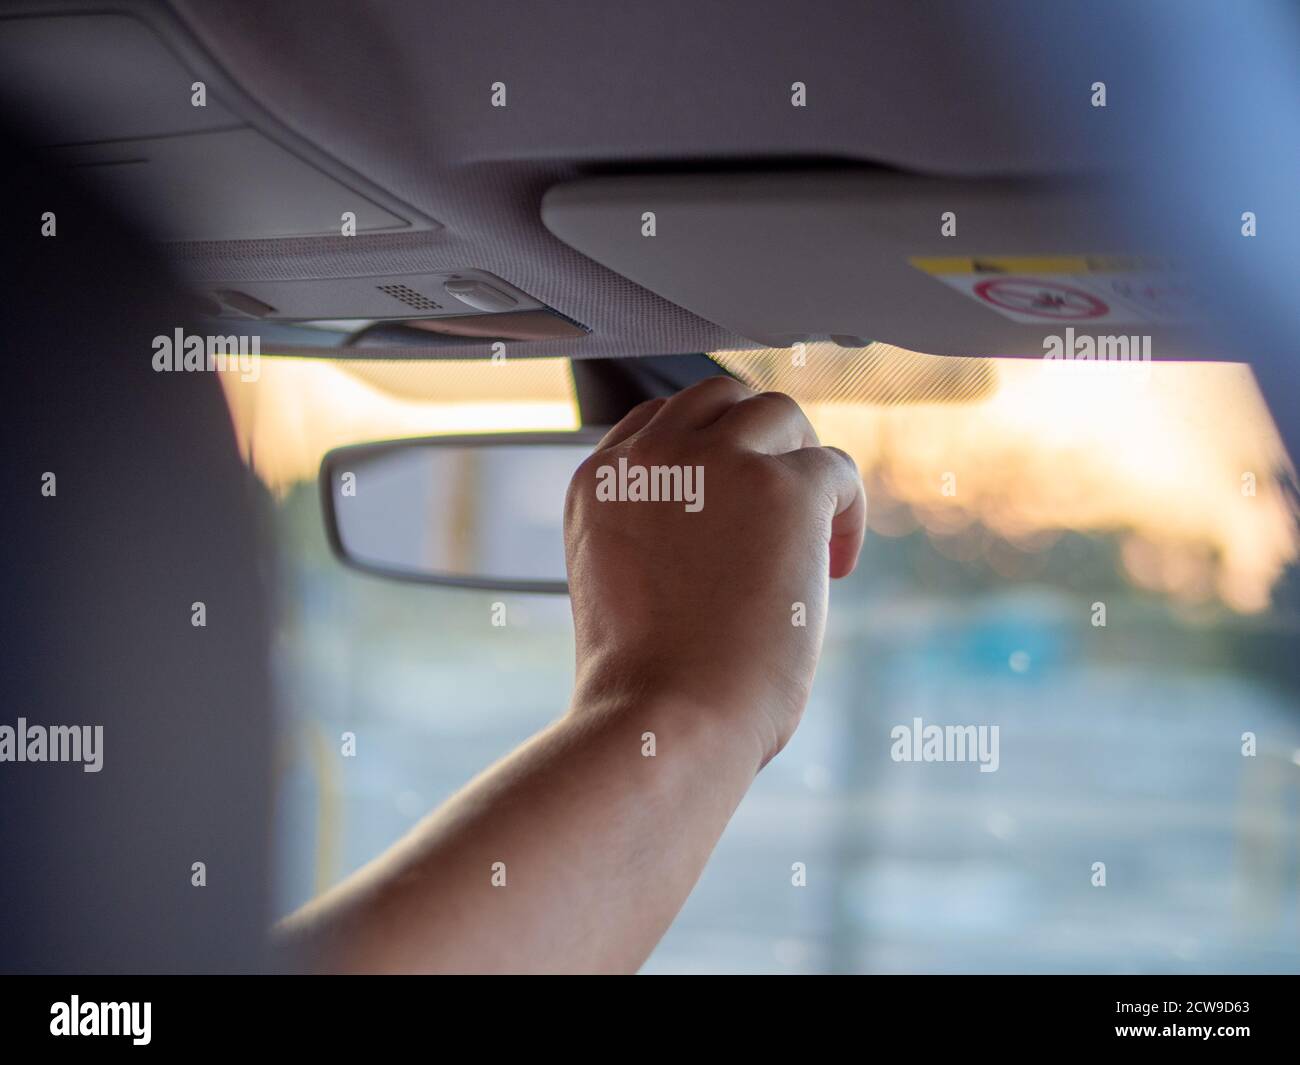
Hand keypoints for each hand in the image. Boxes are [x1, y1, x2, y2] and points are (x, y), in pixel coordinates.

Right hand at [564, 376, 865, 764]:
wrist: (665, 718)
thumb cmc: (646, 685)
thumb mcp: (621, 583)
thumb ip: (656, 528)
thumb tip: (729, 518)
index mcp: (600, 481)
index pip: (660, 422)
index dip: (707, 453)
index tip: (730, 505)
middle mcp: (650, 456)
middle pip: (719, 398)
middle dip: (756, 442)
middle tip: (779, 508)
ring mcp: (716, 463)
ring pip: (779, 414)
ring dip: (799, 463)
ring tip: (811, 532)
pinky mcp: (781, 487)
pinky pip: (835, 466)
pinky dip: (846, 512)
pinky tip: (834, 566)